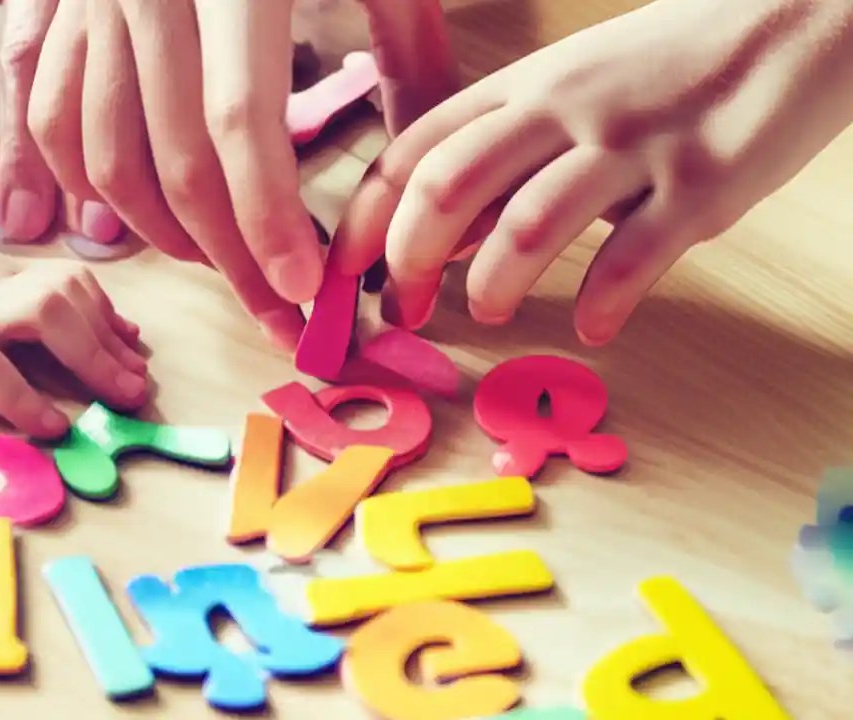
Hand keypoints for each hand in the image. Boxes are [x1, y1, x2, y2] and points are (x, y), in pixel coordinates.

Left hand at [0, 189, 148, 437]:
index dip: (18, 395)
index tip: (55, 429)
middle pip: (40, 312)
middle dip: (90, 355)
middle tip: (128, 399)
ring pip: (62, 289)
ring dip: (105, 332)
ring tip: (137, 378)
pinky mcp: (8, 266)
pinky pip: (67, 278)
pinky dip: (102, 307)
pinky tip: (126, 339)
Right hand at [17, 0, 456, 348]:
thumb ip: (404, 50)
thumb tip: (421, 163)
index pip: (237, 125)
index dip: (269, 220)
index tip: (306, 289)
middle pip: (171, 162)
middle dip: (229, 256)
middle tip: (278, 312)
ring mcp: (92, 3)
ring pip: (104, 157)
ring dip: (163, 234)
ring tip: (224, 267)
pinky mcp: (62, 10)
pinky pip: (55, 121)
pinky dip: (88, 186)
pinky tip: (138, 221)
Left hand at [334, 0, 852, 343]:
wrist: (794, 18)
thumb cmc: (665, 68)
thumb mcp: (567, 93)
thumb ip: (502, 160)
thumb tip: (435, 243)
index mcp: (523, 85)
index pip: (416, 149)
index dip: (367, 218)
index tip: (343, 274)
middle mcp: (565, 109)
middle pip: (449, 184)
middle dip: (408, 256)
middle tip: (406, 307)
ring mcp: (633, 146)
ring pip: (527, 225)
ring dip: (492, 284)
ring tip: (489, 309)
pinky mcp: (702, 185)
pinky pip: (632, 259)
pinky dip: (600, 306)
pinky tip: (591, 328)